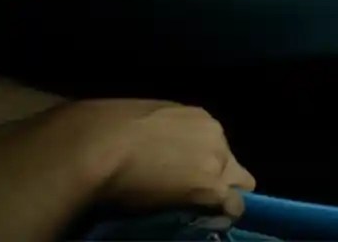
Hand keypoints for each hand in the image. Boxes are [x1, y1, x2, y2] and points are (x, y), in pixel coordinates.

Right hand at [52, 99, 256, 216]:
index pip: (216, 146)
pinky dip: (222, 214)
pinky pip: (231, 206)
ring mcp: (217, 161)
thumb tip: (157, 149)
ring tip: (196, 211)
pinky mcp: (211, 187)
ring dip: (218, 197)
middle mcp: (216, 135)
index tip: (188, 177)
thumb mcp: (144, 122)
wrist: (101, 144)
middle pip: (230, 165)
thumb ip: (163, 135)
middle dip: (216, 180)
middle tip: (191, 197)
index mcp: (199, 118)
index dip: (204, 165)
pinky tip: (207, 221)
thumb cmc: (106, 128)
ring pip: (236, 186)